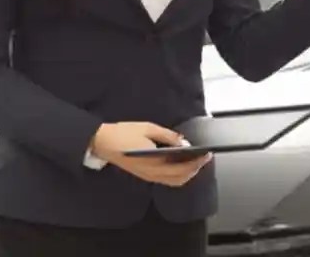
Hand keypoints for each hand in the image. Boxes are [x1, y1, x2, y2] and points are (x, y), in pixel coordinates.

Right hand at [90, 122, 211, 186]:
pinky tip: (180, 164)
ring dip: (186, 174)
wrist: (102, 142)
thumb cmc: (125, 133)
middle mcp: (153, 174)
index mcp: (155, 162)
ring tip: (195, 161)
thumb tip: (184, 141)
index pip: (182, 168)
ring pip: (173, 181)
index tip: (207, 154)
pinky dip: (177, 175)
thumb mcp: (149, 128)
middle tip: (204, 158)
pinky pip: (165, 180)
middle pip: (180, 178)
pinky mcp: (144, 175)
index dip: (197, 162)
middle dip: (195, 169)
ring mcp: (148, 176)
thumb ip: (168, 136)